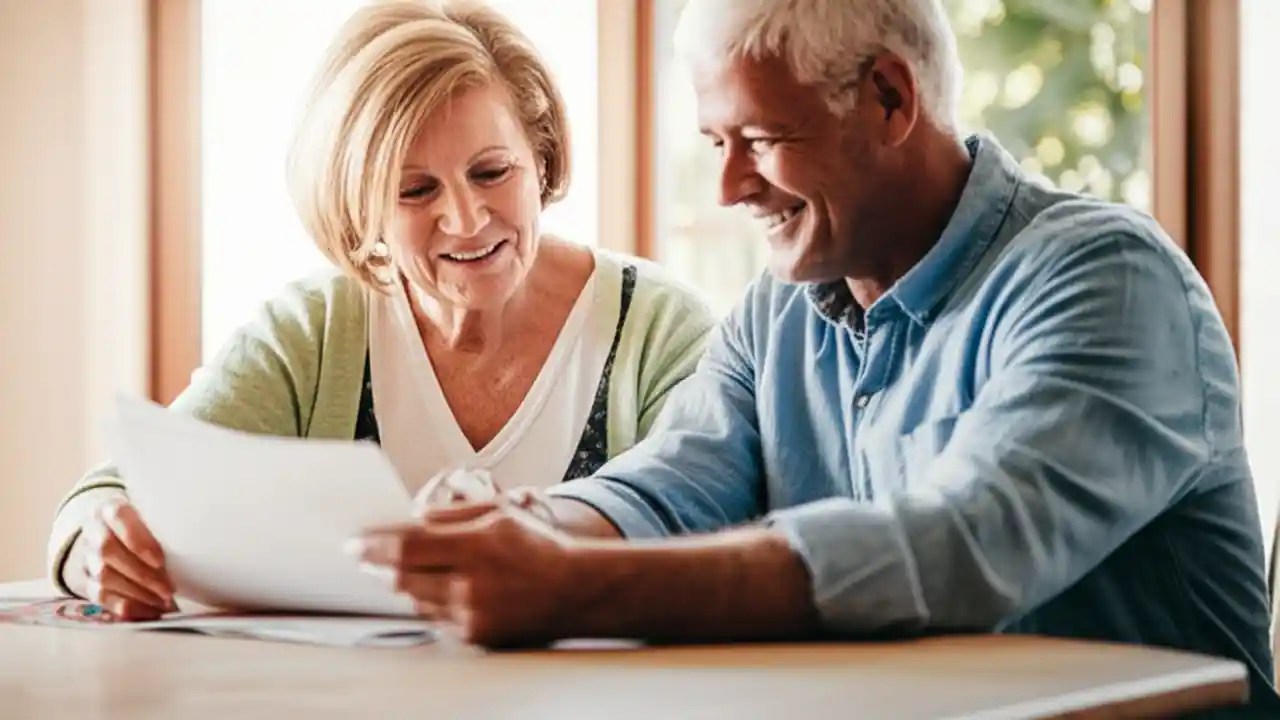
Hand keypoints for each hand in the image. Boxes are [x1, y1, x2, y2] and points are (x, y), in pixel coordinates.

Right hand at [66, 500, 175, 620]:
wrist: (121, 534)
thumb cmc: (151, 525)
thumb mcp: (160, 517)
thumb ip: (170, 524)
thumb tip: (200, 539)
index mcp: (111, 507)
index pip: (119, 516)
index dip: (138, 540)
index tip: (160, 560)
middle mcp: (94, 530)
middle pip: (108, 551)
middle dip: (142, 574)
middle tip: (169, 589)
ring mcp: (88, 558)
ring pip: (105, 577)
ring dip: (138, 593)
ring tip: (164, 601)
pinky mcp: (89, 582)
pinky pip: (102, 598)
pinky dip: (128, 607)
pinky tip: (150, 611)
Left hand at [351, 497, 579, 646]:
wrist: (573, 590)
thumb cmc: (535, 546)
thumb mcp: (499, 514)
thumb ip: (451, 516)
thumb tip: (409, 520)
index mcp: (475, 547)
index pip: (407, 547)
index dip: (374, 546)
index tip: (353, 543)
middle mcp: (471, 585)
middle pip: (402, 579)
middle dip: (378, 568)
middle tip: (363, 557)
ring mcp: (472, 615)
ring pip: (415, 601)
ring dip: (401, 585)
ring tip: (398, 571)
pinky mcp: (475, 637)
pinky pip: (435, 620)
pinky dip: (426, 603)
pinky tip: (431, 589)